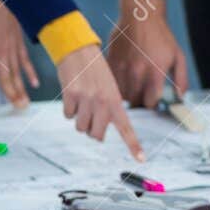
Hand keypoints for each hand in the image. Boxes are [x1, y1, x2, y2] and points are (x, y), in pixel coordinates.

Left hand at [0, 0, 37, 109]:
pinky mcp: (20, 44)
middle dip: (12, 96)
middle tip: (17, 110)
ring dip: (22, 89)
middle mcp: (0, 54)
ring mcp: (13, 50)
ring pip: (18, 74)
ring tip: (25, 103)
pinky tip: (34, 83)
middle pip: (7, 80)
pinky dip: (30, 73)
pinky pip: (26, 62)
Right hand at [55, 44, 145, 159]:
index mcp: (116, 100)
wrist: (79, 50)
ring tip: (83, 103)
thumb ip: (109, 107)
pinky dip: (69, 110)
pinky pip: (68, 116)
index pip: (126, 128)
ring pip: (80, 128)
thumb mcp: (110, 87)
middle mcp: (102, 102)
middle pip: (96, 135)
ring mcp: (86, 99)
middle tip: (92, 117)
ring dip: (80, 120)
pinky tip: (73, 96)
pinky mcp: (70, 96)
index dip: (133, 145)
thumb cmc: (96, 71)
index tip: (141, 159)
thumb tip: (99, 130)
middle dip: (93, 131)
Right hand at [106, 9, 188, 108]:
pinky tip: (125, 79)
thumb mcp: (178, 56)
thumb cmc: (161, 36)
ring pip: (122, 95)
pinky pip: (111, 84)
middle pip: (135, 101)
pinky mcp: (111, 63)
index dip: (153, 104)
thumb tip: (179, 97)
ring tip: (135, 87)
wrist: (140, 17)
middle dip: (141, 102)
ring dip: (128, 95)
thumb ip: (181, 79)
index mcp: (155, 71)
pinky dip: (118, 86)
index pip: (151, 102)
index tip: (155, 101)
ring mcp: (122, 68)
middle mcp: (137, 72)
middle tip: (145, 95)